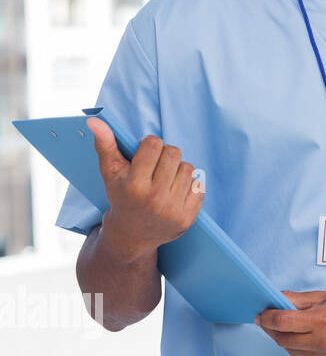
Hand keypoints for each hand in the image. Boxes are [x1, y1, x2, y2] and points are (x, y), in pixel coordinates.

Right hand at [89, 117, 202, 259]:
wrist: (132, 235)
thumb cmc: (121, 196)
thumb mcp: (110, 173)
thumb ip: (105, 145)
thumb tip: (95, 120)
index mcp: (134, 185)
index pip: (153, 144)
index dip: (150, 145)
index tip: (144, 154)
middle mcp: (154, 198)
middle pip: (174, 153)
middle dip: (165, 155)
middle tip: (155, 166)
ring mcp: (173, 210)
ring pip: (188, 168)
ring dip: (178, 170)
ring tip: (164, 180)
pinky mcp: (188, 218)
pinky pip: (199, 185)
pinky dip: (189, 185)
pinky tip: (174, 192)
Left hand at [256, 290, 325, 355]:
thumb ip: (300, 299)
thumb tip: (276, 300)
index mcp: (323, 321)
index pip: (282, 322)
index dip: (267, 318)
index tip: (261, 314)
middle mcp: (325, 343)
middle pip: (283, 340)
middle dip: (273, 330)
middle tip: (271, 321)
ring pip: (293, 352)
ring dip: (288, 341)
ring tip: (293, 330)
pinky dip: (302, 351)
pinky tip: (308, 341)